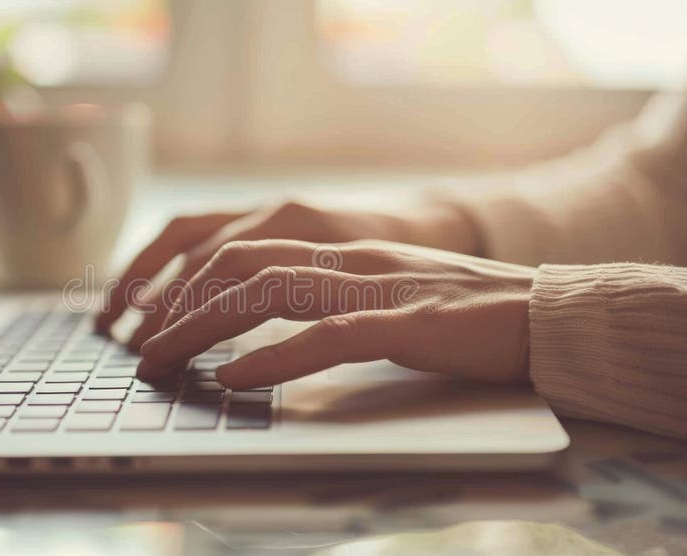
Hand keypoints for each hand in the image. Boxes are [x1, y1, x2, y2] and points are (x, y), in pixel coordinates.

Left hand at [96, 200, 480, 348]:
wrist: (546, 311)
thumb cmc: (461, 314)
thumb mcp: (379, 298)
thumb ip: (324, 305)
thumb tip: (258, 337)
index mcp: (338, 250)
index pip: (239, 250)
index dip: (183, 283)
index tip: (148, 322)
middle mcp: (349, 256)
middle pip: (237, 264)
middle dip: (176, 305)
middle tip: (140, 348)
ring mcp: (378, 284)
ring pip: (267, 291)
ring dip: (204, 328)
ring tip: (164, 362)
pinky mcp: (409, 322)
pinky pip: (327, 334)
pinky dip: (272, 357)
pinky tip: (235, 379)